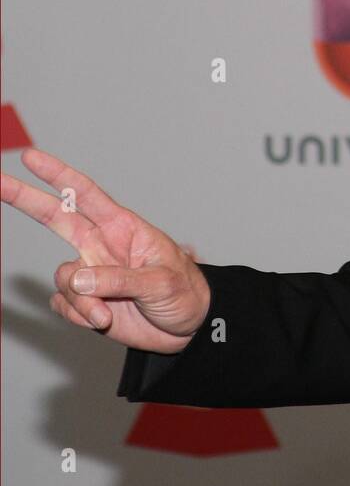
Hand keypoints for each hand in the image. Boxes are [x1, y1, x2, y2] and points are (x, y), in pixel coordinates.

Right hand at [1, 147, 211, 352]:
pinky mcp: (84, 302)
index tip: (31, 157)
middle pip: (55, 218)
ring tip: (108, 313)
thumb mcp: (162, 283)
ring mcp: (91, 274)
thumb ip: (120, 280)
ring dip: (80, 300)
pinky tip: (103, 320)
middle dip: (25, 198)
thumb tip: (78, 279)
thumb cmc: (185, 294)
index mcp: (122, 229)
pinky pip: (64, 305)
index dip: (58, 175)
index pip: (85, 196)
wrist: (189, 328)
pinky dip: (80, 316)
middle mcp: (100, 247)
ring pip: (62, 279)